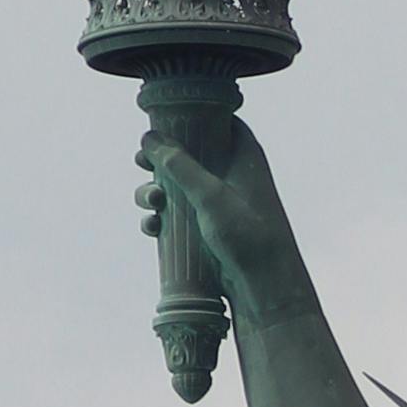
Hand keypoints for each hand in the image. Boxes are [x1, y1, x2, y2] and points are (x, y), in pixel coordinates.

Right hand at [134, 116, 310, 321]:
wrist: (265, 288)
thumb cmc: (248, 235)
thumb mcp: (210, 194)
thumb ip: (179, 165)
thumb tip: (148, 138)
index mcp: (242, 153)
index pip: (215, 119)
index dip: (187, 118)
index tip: (160, 122)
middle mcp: (230, 173)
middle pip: (187, 152)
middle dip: (159, 160)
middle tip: (141, 164)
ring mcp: (218, 203)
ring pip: (176, 186)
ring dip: (155, 192)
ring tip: (152, 203)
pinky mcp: (207, 229)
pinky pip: (177, 216)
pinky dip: (161, 219)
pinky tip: (153, 228)